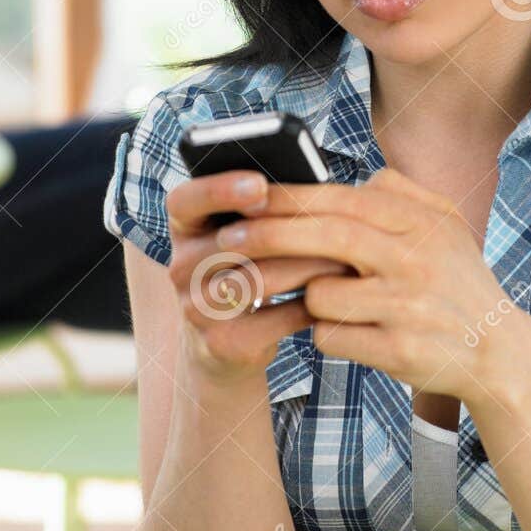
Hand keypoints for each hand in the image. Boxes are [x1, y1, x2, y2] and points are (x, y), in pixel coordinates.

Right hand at [165, 170, 350, 385]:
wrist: (219, 344)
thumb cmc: (245, 269)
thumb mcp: (239, 236)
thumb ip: (262, 209)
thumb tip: (315, 185)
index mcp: (184, 228)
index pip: (185, 201)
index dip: (219, 191)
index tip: (260, 185)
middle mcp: (182, 268)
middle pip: (233, 242)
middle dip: (291, 231)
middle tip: (338, 221)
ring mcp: (198, 309)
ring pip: (260, 280)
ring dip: (310, 267)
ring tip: (347, 256)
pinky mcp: (223, 343)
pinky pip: (277, 318)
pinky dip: (313, 304)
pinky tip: (337, 293)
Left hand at [211, 166, 530, 403]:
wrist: (499, 354)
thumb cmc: (458, 284)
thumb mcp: (445, 225)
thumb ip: (401, 192)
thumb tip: (356, 176)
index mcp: (421, 223)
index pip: (343, 200)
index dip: (289, 198)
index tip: (247, 197)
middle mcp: (417, 259)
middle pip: (328, 237)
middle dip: (271, 236)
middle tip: (229, 240)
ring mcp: (408, 307)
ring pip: (323, 295)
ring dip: (311, 301)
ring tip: (332, 304)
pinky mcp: (398, 350)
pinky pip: (331, 337)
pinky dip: (329, 335)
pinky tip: (353, 335)